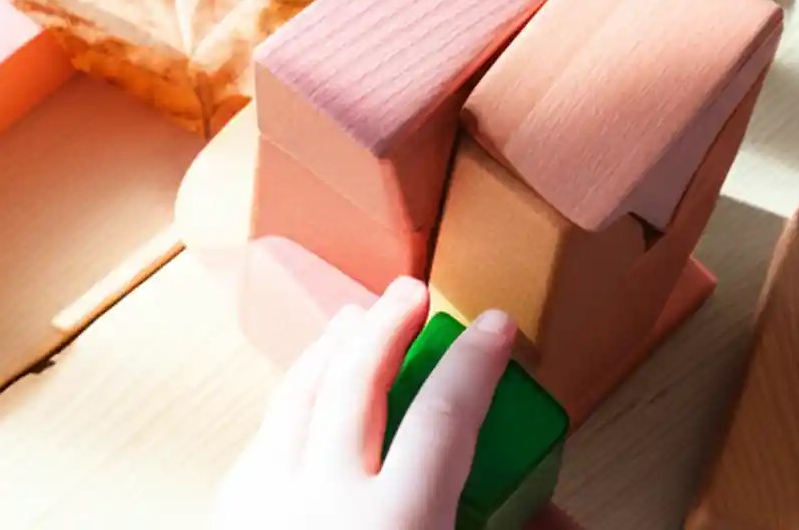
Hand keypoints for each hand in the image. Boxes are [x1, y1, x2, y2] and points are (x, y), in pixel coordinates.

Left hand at [212, 277, 516, 529]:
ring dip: (329, 350)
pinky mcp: (235, 515)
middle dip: (386, 326)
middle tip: (410, 291)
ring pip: (296, 398)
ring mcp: (270, 508)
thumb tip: (563, 518)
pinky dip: (291, 402)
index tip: (493, 326)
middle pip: (355, 383)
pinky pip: (262, 439)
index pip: (443, 416)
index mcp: (398, 524)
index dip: (473, 363)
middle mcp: (326, 505)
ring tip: (354, 321)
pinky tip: (305, 393)